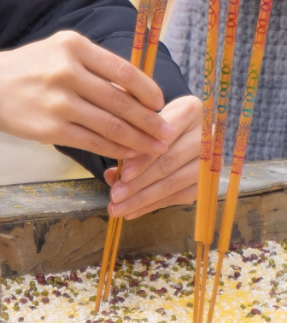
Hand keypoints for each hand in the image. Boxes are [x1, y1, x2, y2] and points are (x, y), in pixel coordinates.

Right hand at [0, 30, 174, 160]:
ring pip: (111, 126)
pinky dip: (116, 150)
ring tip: (155, 147)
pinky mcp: (50, 128)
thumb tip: (139, 93)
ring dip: (139, 140)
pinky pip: (94, 142)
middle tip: (167, 133)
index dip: (148, 91)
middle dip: (150, 121)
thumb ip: (96, 66)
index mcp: (73, 46)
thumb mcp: (60, 51)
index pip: (123, 71)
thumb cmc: (32, 68)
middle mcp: (66, 71)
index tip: (161, 104)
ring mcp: (58, 101)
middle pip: (121, 102)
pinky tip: (128, 153)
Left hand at [105, 94, 200, 217]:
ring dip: (143, 199)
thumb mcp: (146, 117)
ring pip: (173, 183)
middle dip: (139, 183)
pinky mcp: (207, 181)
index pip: (165, 137)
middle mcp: (207, 134)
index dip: (144, 157)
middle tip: (115, 196)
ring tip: (119, 208)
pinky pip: (178, 196)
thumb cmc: (158, 119)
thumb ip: (128, 139)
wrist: (187, 126)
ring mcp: (210, 160)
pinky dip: (153, 205)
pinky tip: (133, 211)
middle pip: (169, 163)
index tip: (124, 174)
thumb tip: (112, 175)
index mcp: (191, 110)